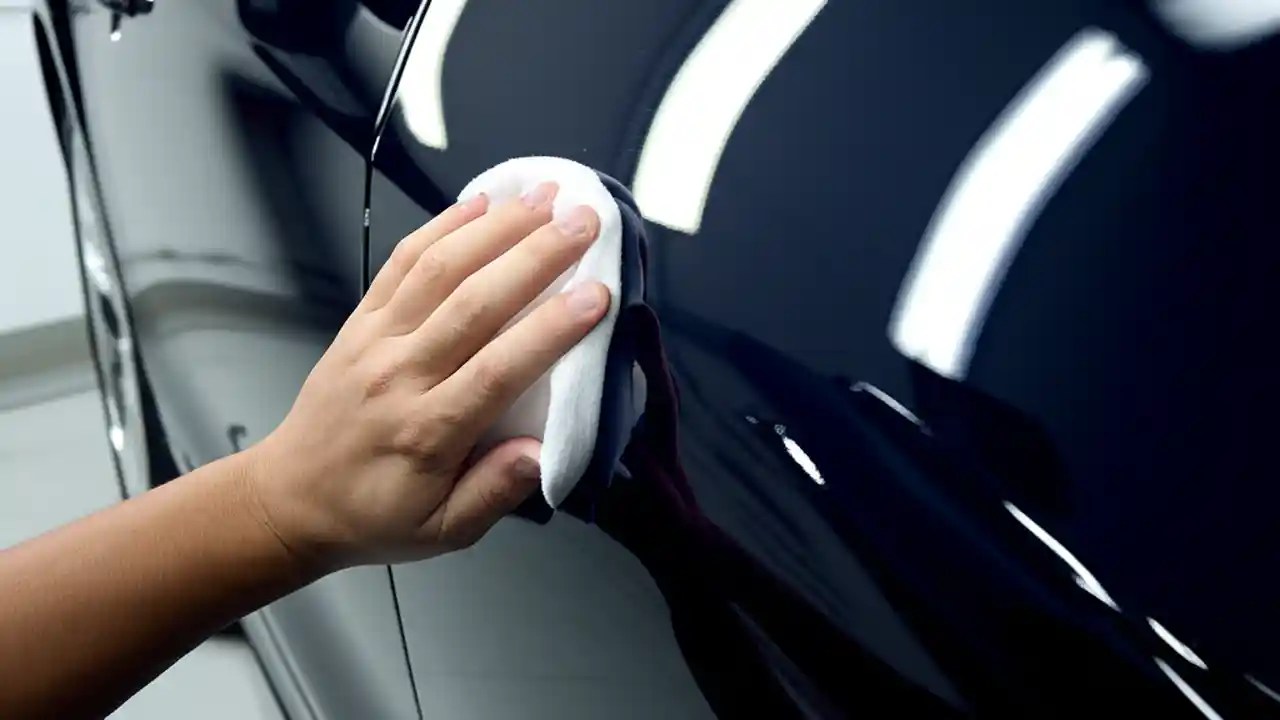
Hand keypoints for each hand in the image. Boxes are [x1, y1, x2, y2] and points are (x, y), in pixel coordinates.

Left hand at [241, 182, 607, 571]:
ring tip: (545, 196)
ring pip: (439, 269)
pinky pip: (401, 263)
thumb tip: (543, 454)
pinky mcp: (361, 320)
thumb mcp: (443, 532)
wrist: (290, 499)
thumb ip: (495, 493)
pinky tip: (479, 203)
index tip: (598, 295)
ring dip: (496, 226)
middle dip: (536, 255)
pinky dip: (440, 226)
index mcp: (428, 431)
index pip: (498, 369)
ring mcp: (376, 340)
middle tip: (586, 221)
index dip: (551, 328)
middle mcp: (400, 375)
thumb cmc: (375, 515)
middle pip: (474, 302)